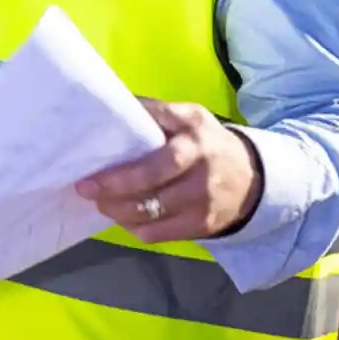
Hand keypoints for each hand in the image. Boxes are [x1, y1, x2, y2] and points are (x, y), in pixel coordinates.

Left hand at [74, 98, 262, 242]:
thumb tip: (112, 106)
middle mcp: (201, 172)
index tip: (91, 175)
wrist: (252, 176)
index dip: (122, 173)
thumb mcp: (188, 116)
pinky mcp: (203, 226)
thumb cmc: (205, 141)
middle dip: (113, 193)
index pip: (158, 160)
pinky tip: (124, 218)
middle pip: (151, 190)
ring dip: (119, 212)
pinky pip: (161, 234)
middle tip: (86, 190)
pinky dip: (136, 228)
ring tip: (102, 203)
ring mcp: (204, 203)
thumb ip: (154, 112)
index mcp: (194, 139)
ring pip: (152, 215)